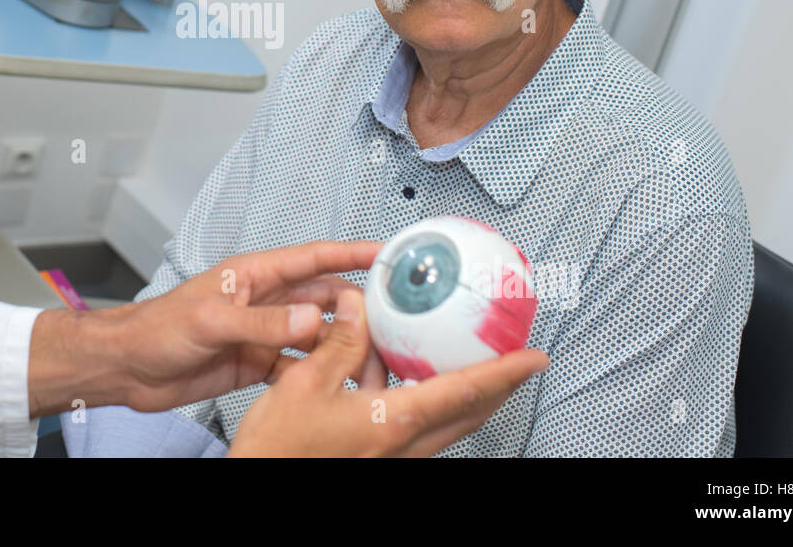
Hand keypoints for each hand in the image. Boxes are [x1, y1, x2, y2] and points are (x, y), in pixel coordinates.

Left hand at [27, 240, 381, 417]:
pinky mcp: (257, 362)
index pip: (313, 258)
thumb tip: (311, 322)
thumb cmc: (156, 329)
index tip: (387, 252)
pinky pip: (299, 365)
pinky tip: (337, 380)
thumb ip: (262, 323)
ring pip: (316, 333)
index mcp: (254, 275)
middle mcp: (264, 300)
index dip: (352, 253)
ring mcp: (263, 332)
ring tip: (374, 353)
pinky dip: (319, 371)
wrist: (128, 367)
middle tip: (393, 317)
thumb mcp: (211, 321)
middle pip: (324, 297)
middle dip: (357, 304)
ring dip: (342, 342)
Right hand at [227, 287, 548, 456]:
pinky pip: (416, 427)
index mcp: (392, 422)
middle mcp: (404, 446)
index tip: (534, 357)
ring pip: (446, 422)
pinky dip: (422, 400)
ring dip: (461, 393)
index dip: (504, 372)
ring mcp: (394, 458)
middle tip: (514, 357)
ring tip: (456, 356)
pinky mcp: (380, 460)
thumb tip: (361, 307)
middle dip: (498, 385)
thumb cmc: (276, 451)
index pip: (464, 391)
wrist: (258, 485)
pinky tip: (392, 375)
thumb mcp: (304, 383)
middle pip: (469, 413)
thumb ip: (340, 343)